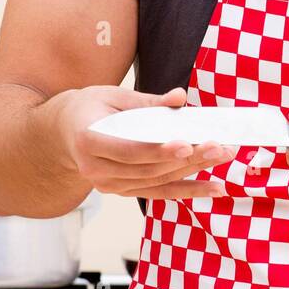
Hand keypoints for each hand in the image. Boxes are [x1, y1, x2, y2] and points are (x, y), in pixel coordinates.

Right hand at [51, 86, 232, 200]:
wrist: (65, 133)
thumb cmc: (91, 108)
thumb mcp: (113, 95)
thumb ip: (148, 100)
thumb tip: (180, 97)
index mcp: (88, 140)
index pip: (128, 150)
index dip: (158, 150)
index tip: (187, 144)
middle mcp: (95, 169)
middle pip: (149, 168)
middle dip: (188, 159)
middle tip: (220, 147)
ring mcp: (107, 185)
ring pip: (158, 182)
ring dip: (194, 172)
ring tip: (223, 158)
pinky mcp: (122, 191)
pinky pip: (159, 192)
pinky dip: (188, 190)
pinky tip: (214, 188)